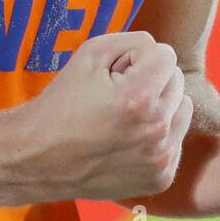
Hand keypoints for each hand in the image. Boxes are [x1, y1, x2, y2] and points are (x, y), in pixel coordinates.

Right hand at [19, 31, 193, 201]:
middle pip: (177, 82)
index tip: (116, 74)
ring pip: (182, 110)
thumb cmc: (61, 103)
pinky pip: (175, 140)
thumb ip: (133, 41)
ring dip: (160, 107)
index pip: (167, 56)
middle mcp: (156, 130)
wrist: (37, 158)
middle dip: (151, 82)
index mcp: (139, 98)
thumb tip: (158, 51)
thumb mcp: (89, 54)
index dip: (138, 58)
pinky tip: (127, 140)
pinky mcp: (160, 178)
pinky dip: (157, 136)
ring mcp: (160, 159)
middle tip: (116, 96)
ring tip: (125, 117)